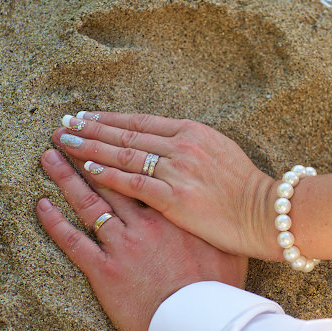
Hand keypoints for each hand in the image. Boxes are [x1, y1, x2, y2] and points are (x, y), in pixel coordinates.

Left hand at [36, 149, 247, 330]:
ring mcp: (122, 245)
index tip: (105, 132)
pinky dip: (55, 222)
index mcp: (173, 213)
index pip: (141, 173)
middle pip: (110, 180)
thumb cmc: (217, 289)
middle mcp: (145, 222)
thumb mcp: (228, 250)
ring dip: (66, 178)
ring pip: (89, 204)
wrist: (197, 324)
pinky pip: (74, 242)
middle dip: (86, 153)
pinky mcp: (104, 271)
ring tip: (49, 156)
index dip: (121, 152)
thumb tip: (222, 211)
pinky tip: (41, 204)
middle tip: (66, 133)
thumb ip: (217, 227)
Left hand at [52, 112, 281, 259]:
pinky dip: (110, 175)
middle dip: (91, 128)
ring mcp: (177, 172)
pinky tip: (88, 170)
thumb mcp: (220, 153)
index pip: (139, 122)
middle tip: (64, 124)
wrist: (267, 214)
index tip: (85, 116)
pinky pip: (134, 184)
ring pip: (124, 155)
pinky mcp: (174, 199)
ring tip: (64, 142)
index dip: (108, 119)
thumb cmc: (246, 189)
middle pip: (125, 134)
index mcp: (191, 132)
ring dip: (91, 148)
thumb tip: (164, 142)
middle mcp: (182, 146)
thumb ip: (189, 146)